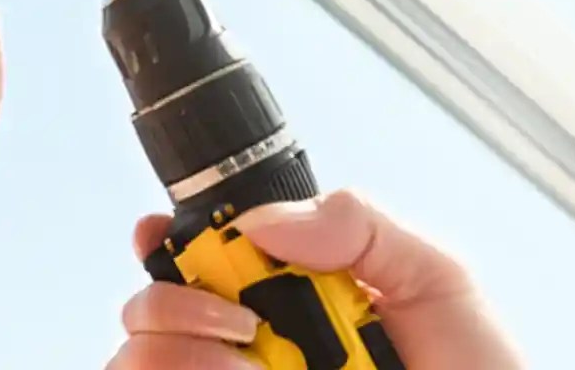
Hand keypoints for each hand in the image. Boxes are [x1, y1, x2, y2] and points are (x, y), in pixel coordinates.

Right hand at [110, 191, 523, 368]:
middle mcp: (250, 349)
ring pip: (139, 365)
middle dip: (170, 306)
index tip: (160, 239)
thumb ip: (359, 225)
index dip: (162, 243)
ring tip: (249, 368)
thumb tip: (257, 220)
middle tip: (240, 326)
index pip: (193, 258)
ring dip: (178, 356)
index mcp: (289, 296)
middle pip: (147, 313)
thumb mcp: (435, 281)